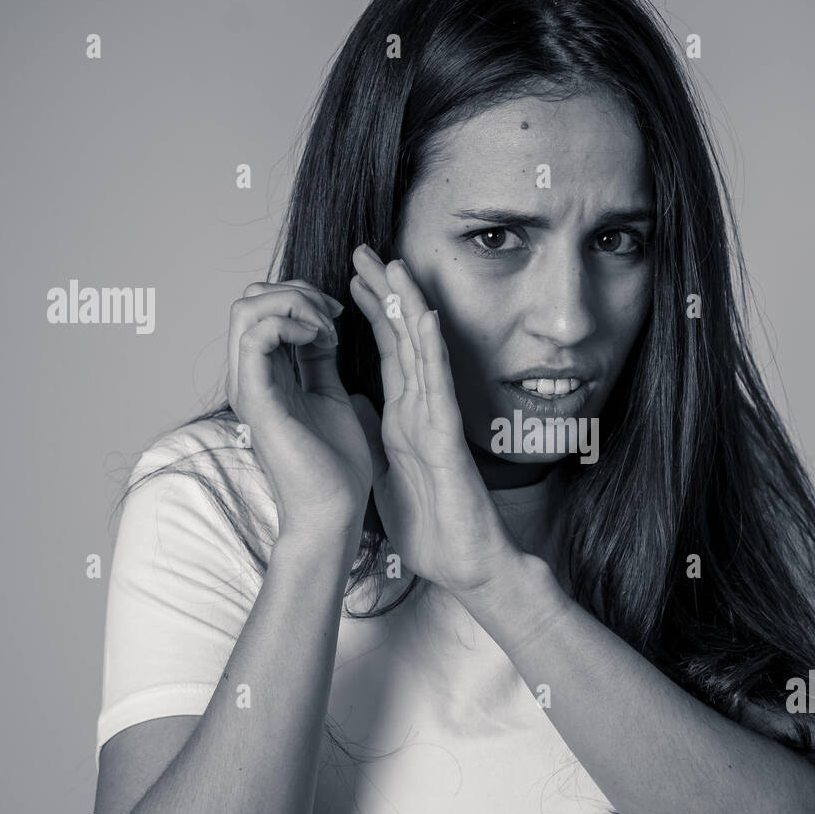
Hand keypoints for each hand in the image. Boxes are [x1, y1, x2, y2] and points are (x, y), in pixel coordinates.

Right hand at [225, 280, 373, 543]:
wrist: (334, 511)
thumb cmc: (334, 465)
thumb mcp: (329, 393)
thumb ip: (318, 359)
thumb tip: (322, 325)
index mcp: (265, 375)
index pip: (263, 308)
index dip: (302, 297)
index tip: (338, 318)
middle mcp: (249, 377)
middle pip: (249, 300)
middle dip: (296, 292)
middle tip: (333, 318)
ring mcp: (248, 387)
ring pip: (246, 309)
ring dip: (295, 304)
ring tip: (327, 331)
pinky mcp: (257, 399)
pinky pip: (255, 338)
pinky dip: (290, 324)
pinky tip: (321, 342)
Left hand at [347, 245, 520, 595]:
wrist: (463, 563)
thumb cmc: (433, 526)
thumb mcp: (389, 474)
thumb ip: (378, 438)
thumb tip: (357, 410)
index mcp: (405, 419)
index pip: (385, 355)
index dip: (370, 315)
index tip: (351, 278)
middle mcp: (421, 411)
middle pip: (401, 342)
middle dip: (384, 295)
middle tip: (365, 251)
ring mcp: (436, 421)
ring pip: (421, 354)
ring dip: (408, 308)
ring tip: (395, 265)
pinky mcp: (447, 439)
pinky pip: (438, 388)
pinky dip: (431, 352)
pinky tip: (423, 319)